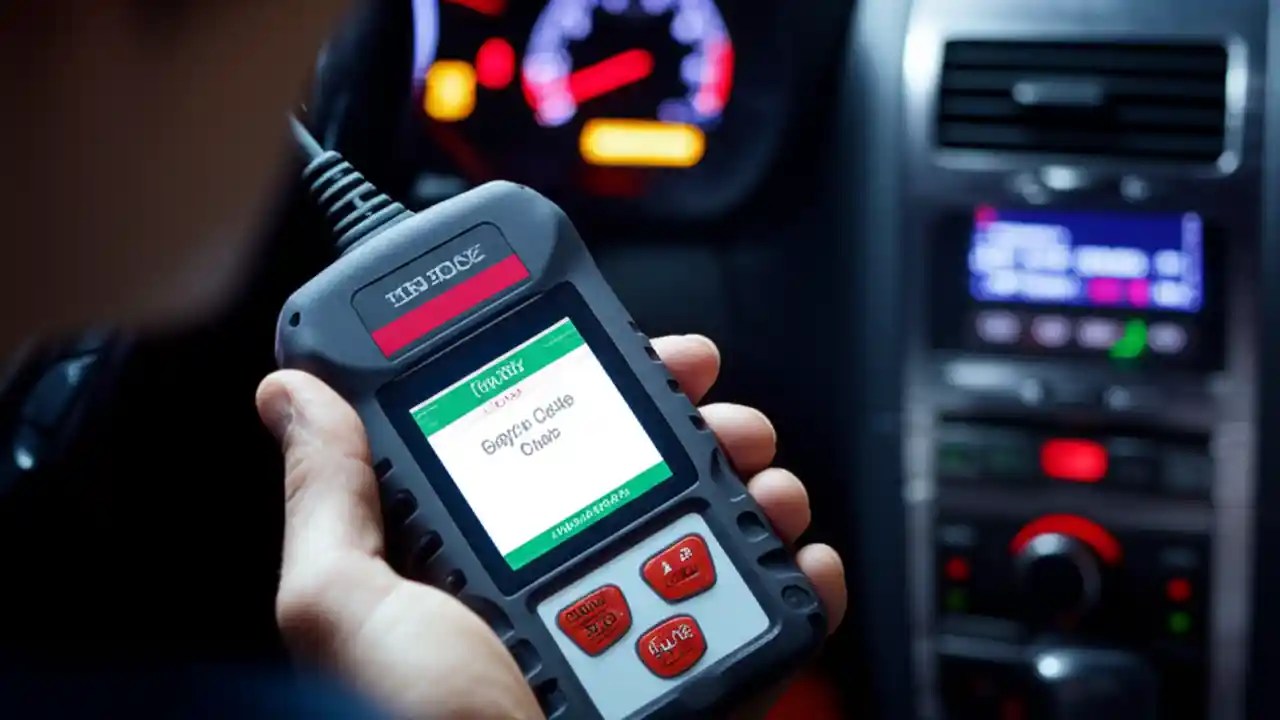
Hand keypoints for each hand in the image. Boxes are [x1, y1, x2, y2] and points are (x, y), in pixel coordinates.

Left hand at [256, 335, 845, 719]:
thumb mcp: (352, 611)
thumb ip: (329, 503)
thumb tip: (293, 397)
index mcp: (471, 564)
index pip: (533, 441)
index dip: (583, 379)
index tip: (625, 344)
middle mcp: (555, 591)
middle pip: (638, 473)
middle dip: (693, 422)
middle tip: (720, 404)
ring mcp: (630, 633)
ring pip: (708, 531)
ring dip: (755, 488)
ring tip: (768, 484)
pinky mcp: (694, 681)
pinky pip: (761, 618)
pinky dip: (796, 580)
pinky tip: (801, 557)